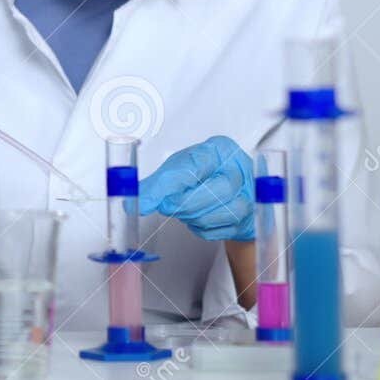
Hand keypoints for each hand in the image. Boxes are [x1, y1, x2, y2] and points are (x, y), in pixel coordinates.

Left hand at [138, 136, 254, 241]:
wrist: (231, 192)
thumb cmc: (205, 175)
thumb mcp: (180, 168)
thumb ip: (157, 183)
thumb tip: (131, 201)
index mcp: (220, 149)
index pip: (195, 166)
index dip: (168, 185)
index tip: (146, 202)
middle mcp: (239, 169)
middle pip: (217, 190)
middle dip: (185, 203)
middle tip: (167, 205)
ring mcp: (248, 196)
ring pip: (220, 212)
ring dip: (193, 217)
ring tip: (184, 209)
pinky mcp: (247, 219)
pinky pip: (219, 230)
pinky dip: (202, 228)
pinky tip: (199, 218)